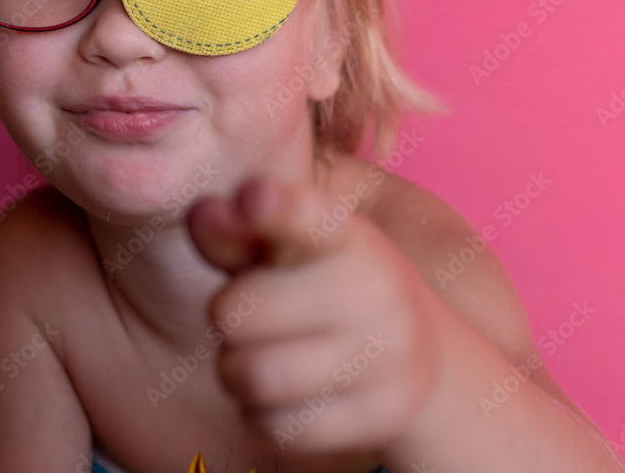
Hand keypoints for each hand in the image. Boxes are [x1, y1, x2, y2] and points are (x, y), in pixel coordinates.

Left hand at [185, 176, 443, 453]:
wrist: (422, 356)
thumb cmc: (330, 291)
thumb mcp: (291, 254)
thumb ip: (240, 235)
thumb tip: (201, 214)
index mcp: (345, 236)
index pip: (308, 219)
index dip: (278, 209)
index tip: (253, 197)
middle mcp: (373, 288)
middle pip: (234, 312)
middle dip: (228, 319)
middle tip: (257, 317)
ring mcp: (382, 354)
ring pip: (251, 377)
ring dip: (237, 373)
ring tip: (264, 357)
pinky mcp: (379, 412)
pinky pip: (277, 427)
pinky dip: (265, 415)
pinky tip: (292, 395)